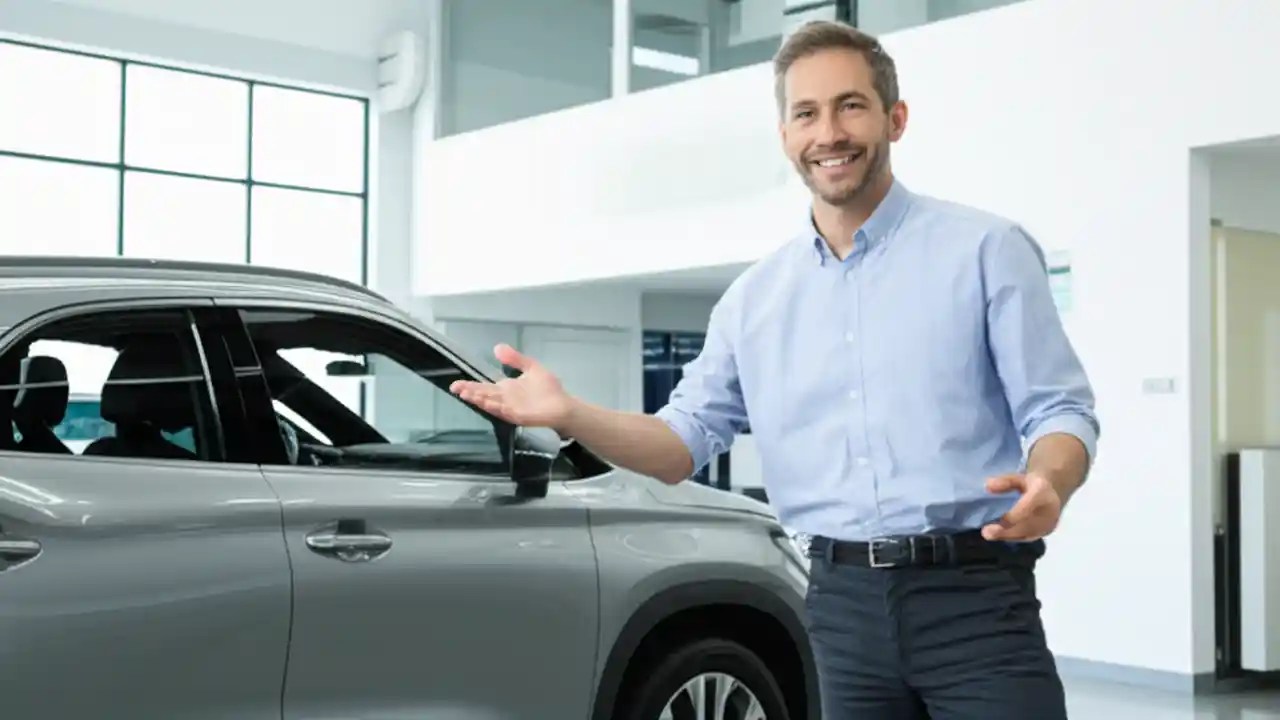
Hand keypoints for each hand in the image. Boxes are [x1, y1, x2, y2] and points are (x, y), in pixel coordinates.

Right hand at [448, 344, 574, 429]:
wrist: (563, 405)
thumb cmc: (548, 389)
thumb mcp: (530, 367)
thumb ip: (515, 358)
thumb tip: (496, 347)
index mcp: (506, 389)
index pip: (484, 387)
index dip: (470, 386)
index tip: (456, 384)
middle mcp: (505, 400)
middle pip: (484, 395)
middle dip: (470, 392)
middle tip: (455, 388)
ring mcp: (511, 409)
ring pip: (492, 404)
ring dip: (480, 400)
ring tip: (467, 395)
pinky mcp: (520, 416)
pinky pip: (506, 412)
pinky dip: (497, 407)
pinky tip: (488, 403)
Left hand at [980, 472, 1062, 541]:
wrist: (1051, 494)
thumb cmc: (1030, 484)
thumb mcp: (1017, 477)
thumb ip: (1004, 481)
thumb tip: (988, 486)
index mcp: (1042, 491)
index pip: (1029, 505)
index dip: (1014, 515)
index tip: (998, 520)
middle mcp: (1050, 509)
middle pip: (1027, 523)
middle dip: (1007, 530)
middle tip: (986, 533)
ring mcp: (1050, 523)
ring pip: (1027, 533)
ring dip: (1007, 535)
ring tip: (990, 534)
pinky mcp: (1046, 532)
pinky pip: (1029, 537)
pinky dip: (1012, 537)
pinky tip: (999, 535)